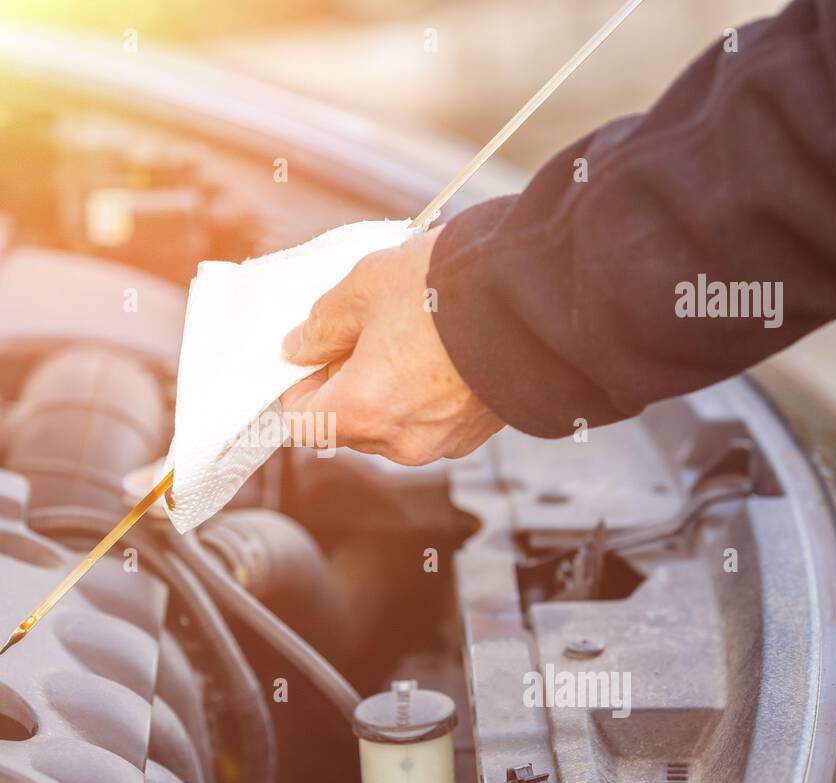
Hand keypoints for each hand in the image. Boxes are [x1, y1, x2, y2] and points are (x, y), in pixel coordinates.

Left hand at [279, 227, 503, 465]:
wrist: (536, 296)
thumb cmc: (451, 290)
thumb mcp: (365, 287)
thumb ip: (322, 325)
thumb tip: (300, 346)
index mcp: (362, 411)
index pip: (302, 424)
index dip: (298, 388)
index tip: (311, 356)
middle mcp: (400, 439)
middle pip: (347, 425)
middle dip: (345, 384)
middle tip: (361, 333)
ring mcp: (442, 441)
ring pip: (390, 424)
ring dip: (386, 390)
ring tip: (408, 337)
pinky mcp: (475, 434)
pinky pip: (430, 421)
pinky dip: (425, 396)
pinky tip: (439, 353)